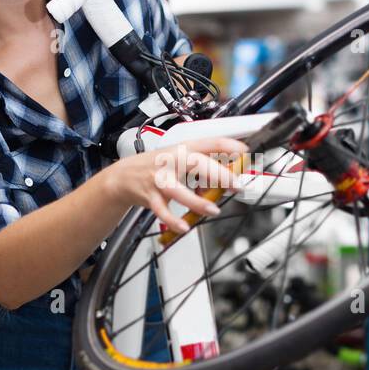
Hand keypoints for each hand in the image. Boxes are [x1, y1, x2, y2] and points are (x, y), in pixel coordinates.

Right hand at [102, 136, 247, 233]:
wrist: (123, 177)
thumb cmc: (156, 167)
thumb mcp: (179, 160)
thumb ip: (203, 169)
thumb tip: (228, 178)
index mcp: (182, 149)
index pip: (208, 143)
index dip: (228, 146)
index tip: (245, 152)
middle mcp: (171, 162)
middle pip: (196, 163)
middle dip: (218, 173)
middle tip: (235, 184)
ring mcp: (160, 180)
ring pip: (179, 190)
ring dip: (197, 201)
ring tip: (213, 210)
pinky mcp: (150, 197)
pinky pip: (162, 211)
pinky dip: (173, 220)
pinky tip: (184, 226)